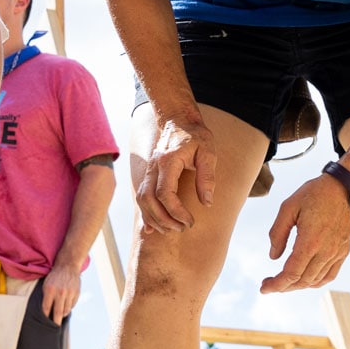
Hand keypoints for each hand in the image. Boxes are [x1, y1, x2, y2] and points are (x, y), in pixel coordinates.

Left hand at [38, 261, 79, 324]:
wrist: (67, 266)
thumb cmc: (54, 277)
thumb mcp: (46, 285)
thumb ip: (46, 297)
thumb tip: (46, 312)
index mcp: (50, 290)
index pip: (46, 308)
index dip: (45, 317)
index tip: (45, 323)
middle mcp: (60, 293)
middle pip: (57, 313)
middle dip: (55, 322)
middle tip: (54, 328)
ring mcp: (69, 293)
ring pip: (66, 310)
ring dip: (62, 314)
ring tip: (60, 314)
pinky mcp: (76, 293)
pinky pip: (72, 305)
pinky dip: (68, 307)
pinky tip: (66, 304)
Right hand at [137, 111, 217, 232]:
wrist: (178, 119)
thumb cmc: (196, 136)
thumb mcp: (208, 152)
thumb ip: (207, 177)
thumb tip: (207, 203)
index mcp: (168, 161)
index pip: (164, 193)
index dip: (176, 211)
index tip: (190, 221)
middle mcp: (153, 167)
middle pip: (148, 200)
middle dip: (164, 219)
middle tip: (182, 228)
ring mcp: (148, 171)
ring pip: (142, 200)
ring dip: (154, 218)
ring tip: (171, 229)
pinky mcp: (149, 174)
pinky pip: (141, 196)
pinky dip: (145, 213)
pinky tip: (153, 227)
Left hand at [259, 176, 349, 293]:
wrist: (345, 188)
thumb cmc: (314, 194)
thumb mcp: (288, 207)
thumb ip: (278, 233)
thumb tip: (273, 257)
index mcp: (310, 241)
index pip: (291, 273)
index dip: (276, 284)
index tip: (264, 288)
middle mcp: (325, 252)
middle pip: (302, 281)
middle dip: (283, 286)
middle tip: (268, 284)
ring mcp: (336, 253)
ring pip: (315, 281)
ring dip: (298, 285)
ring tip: (283, 281)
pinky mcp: (343, 251)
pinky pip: (329, 275)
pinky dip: (315, 282)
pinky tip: (305, 279)